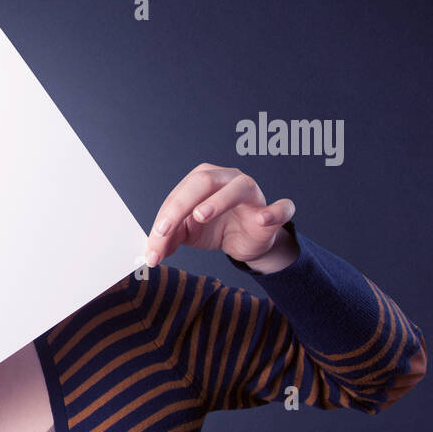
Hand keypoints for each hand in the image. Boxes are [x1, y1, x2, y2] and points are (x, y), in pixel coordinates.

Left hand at [144, 164, 297, 273]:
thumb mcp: (187, 234)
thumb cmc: (214, 228)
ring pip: (239, 187)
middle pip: (204, 181)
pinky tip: (262, 218)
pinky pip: (280, 207)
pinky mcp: (272, 212)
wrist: (246, 242)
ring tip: (201, 215)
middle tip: (167, 228)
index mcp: (203, 180)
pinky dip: (274, 211)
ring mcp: (252, 193)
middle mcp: (228, 179)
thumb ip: (168, 239)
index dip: (165, 216)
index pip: (180, 193)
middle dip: (182, 204)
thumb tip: (152, 252)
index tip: (155, 237)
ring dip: (219, 200)